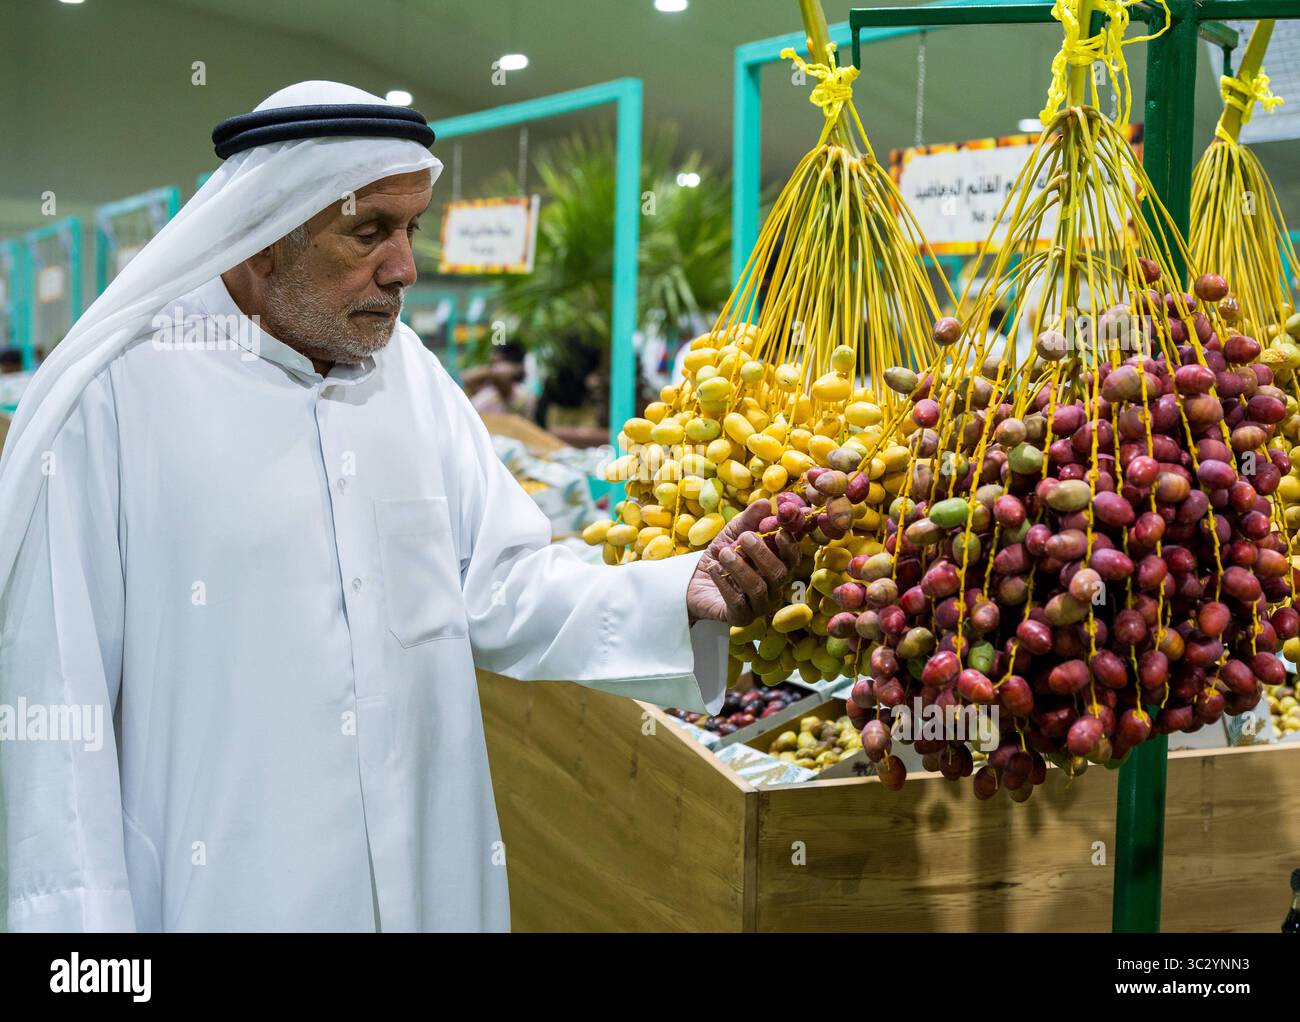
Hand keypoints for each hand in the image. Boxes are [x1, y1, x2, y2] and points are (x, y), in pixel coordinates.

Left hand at [687, 499, 801, 625]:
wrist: (693, 582)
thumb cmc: (721, 556)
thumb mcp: (733, 533)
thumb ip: (749, 519)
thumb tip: (766, 502)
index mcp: (777, 566)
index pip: (793, 558)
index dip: (790, 545)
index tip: (779, 531)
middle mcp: (773, 588)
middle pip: (778, 573)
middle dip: (762, 553)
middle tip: (744, 538)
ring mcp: (758, 605)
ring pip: (758, 588)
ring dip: (740, 567)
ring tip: (722, 552)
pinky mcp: (740, 618)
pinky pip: (738, 602)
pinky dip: (724, 582)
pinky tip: (712, 568)